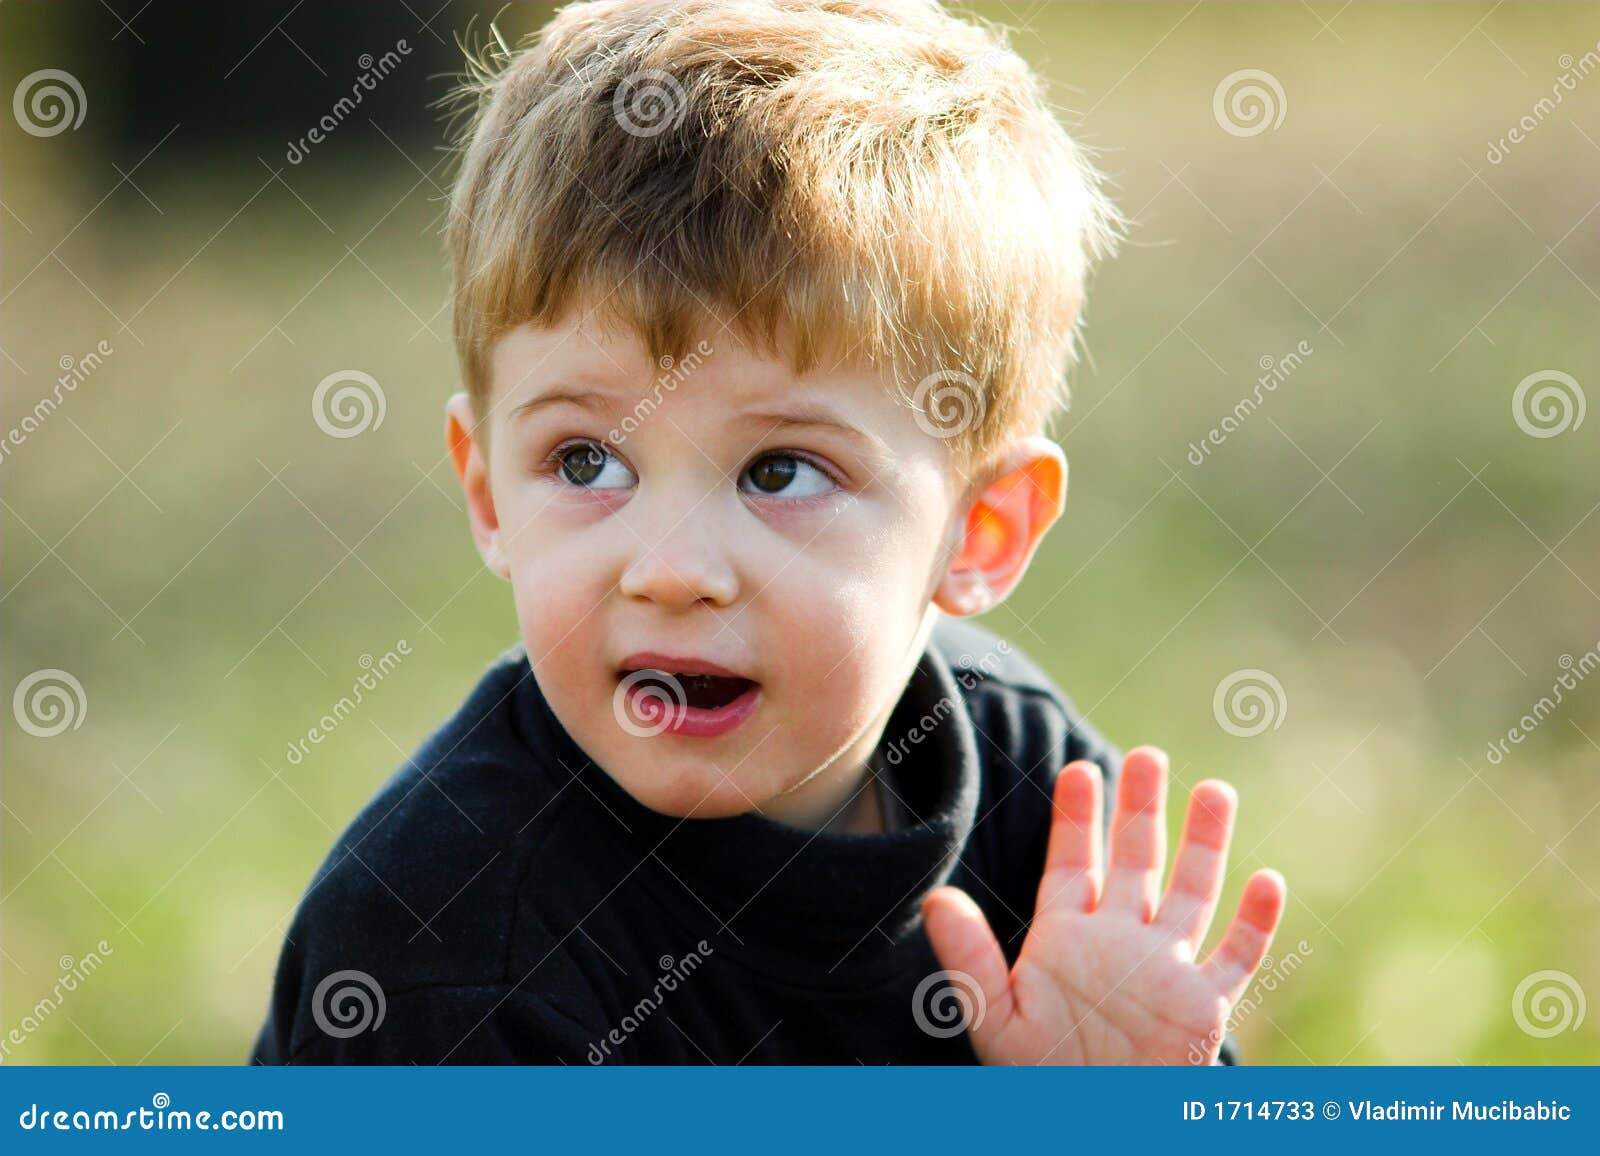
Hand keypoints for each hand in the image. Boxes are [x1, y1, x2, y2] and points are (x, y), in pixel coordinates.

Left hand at [921, 745, 1285, 1064]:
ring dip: (1205, 843)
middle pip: (1134, 861)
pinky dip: (1255, 922)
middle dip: (1140, 809)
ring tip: (1215, 790)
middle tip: (1148, 756)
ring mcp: (1165, 971)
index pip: (1073, 864)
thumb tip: (937, 898)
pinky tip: (1268, 879)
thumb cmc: (1037, 1080)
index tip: (1078, 770)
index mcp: (1068, 938)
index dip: (1077, 818)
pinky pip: (1236, 957)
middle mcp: (1119, 942)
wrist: (1093, 1129)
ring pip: (1192, 892)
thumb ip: (970, 956)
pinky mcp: (1203, 1007)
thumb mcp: (995, 1016)